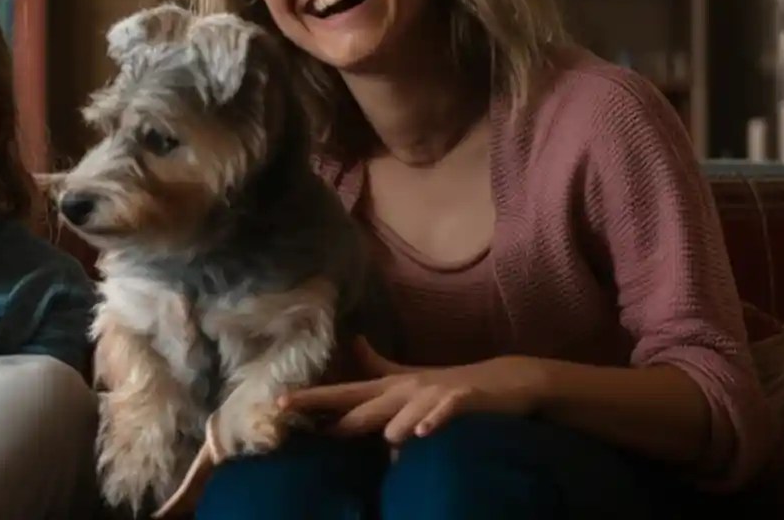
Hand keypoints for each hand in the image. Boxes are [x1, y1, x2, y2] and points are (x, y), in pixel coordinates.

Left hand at [278, 336, 547, 444]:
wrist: (504, 381)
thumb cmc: (449, 383)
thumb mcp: (409, 378)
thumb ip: (378, 365)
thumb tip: (353, 344)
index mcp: (391, 387)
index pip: (345, 393)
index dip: (313, 398)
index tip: (280, 402)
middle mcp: (407, 389)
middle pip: (367, 404)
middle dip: (339, 415)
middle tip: (316, 428)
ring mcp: (435, 393)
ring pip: (407, 410)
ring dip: (394, 426)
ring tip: (387, 440)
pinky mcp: (464, 399)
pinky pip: (446, 410)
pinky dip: (434, 420)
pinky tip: (424, 432)